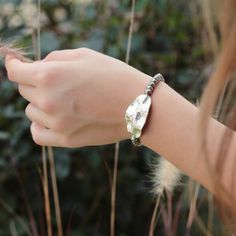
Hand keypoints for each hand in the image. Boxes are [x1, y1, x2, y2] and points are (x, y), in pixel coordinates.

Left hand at [5, 48, 148, 146]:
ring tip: (65, 101)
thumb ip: (53, 59)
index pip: (15, 72)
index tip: (18, 64)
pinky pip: (38, 134)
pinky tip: (52, 119)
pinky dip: (40, 125)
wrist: (139, 104)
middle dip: (37, 83)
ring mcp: (57, 123)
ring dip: (42, 104)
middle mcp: (48, 101)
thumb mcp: (83, 55)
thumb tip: (34, 67)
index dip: (16, 65)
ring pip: (32, 112)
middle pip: (25, 91)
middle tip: (59, 83)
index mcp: (49, 76)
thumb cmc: (114, 75)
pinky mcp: (67, 140)